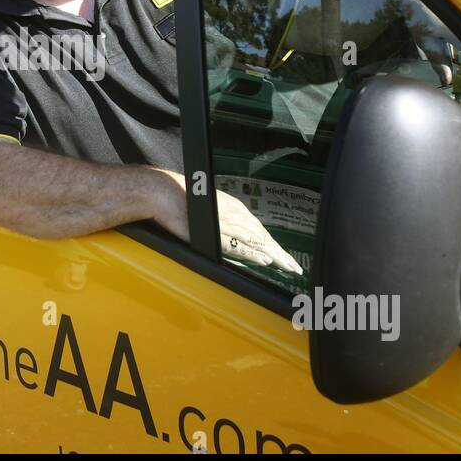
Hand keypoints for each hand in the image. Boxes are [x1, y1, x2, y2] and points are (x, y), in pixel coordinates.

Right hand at [148, 168, 303, 274]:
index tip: (285, 259)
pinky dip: (253, 253)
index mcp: (234, 210)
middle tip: (296, 268)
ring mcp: (227, 222)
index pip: (259, 232)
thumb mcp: (208, 213)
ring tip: (289, 268)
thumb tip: (234, 237)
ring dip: (274, 255)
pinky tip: (265, 260)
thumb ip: (222, 224)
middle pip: (263, 237)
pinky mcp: (216, 230)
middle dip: (281, 254)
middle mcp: (235, 215)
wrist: (164, 192)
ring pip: (257, 241)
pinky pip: (239, 244)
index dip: (273, 246)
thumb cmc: (181, 200)